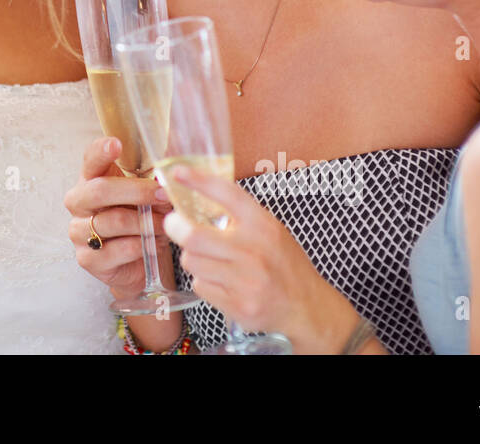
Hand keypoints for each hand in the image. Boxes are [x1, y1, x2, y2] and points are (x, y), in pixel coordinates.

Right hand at [64, 137, 171, 299]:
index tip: (116, 144)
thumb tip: (172, 173)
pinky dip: (143, 246)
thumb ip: (151, 180)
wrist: (133, 262)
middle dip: (137, 191)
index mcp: (90, 178)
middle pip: (100, 190)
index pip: (91, 159)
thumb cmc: (137, 218)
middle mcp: (78, 202)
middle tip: (164, 195)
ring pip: (114, 221)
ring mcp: (78, 231)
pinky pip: (119, 249)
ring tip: (165, 225)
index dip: (101, 151)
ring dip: (147, 223)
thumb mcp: (143, 194)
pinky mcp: (87, 258)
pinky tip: (156, 244)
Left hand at [162, 165, 355, 353]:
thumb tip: (199, 195)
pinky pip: (200, 286)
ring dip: (192, 257)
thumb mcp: (270, 230)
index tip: (178, 173)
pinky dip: (203, 282)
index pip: (226, 194)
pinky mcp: (237, 306)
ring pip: (191, 261)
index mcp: (262, 225)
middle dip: (175, 227)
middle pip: (193, 235)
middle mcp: (253, 251)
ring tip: (207, 258)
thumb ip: (240, 216)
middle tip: (173, 223)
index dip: (198, 180)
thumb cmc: (284, 264)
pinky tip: (220, 282)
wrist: (305, 306)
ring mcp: (245, 281)